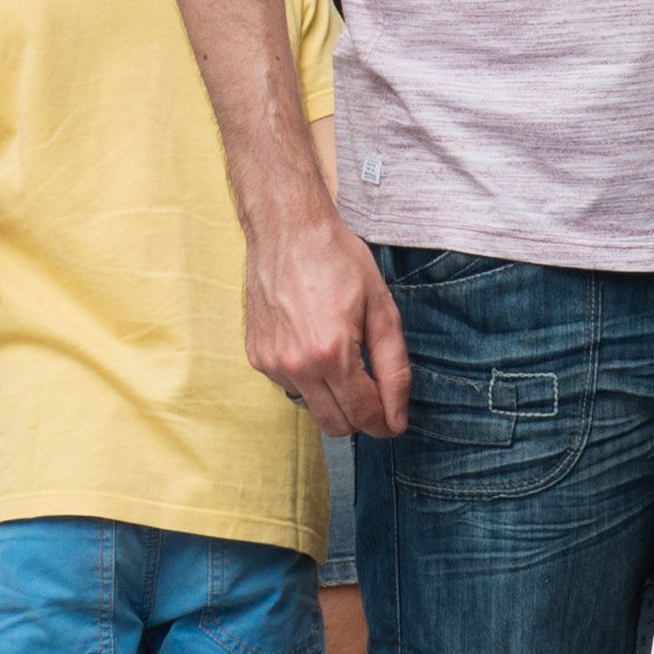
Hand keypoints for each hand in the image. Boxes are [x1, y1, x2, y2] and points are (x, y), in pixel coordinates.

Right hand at [246, 206, 406, 440]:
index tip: (395, 420)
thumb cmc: (337, 260)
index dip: (386, 423)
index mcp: (331, 354)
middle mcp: (296, 365)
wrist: (287, 228)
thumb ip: (394, 368)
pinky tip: (314, 342)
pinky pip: (290, 386)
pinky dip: (308, 378)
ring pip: (312, 408)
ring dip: (332, 396)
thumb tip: (397, 417)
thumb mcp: (382, 309)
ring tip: (341, 354)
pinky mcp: (256, 356)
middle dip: (361, 417)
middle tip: (375, 393)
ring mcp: (271, 363)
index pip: (363, 415)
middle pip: (336, 425)